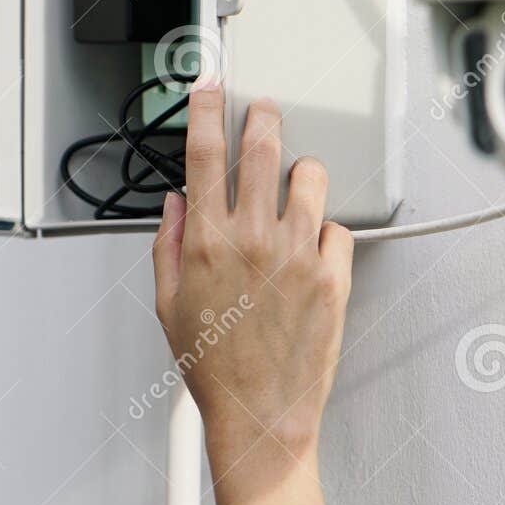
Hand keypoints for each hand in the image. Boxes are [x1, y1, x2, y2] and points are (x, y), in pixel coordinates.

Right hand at [151, 89, 353, 500]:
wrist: (262, 415)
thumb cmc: (214, 367)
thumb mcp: (169, 305)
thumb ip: (168, 245)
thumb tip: (174, 203)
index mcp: (207, 242)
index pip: (204, 153)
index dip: (206, 110)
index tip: (211, 89)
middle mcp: (255, 240)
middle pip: (263, 147)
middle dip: (263, 116)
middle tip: (265, 110)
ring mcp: (298, 255)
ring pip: (310, 178)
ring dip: (301, 172)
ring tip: (294, 189)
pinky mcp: (333, 276)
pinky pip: (337, 228)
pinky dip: (324, 231)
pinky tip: (309, 250)